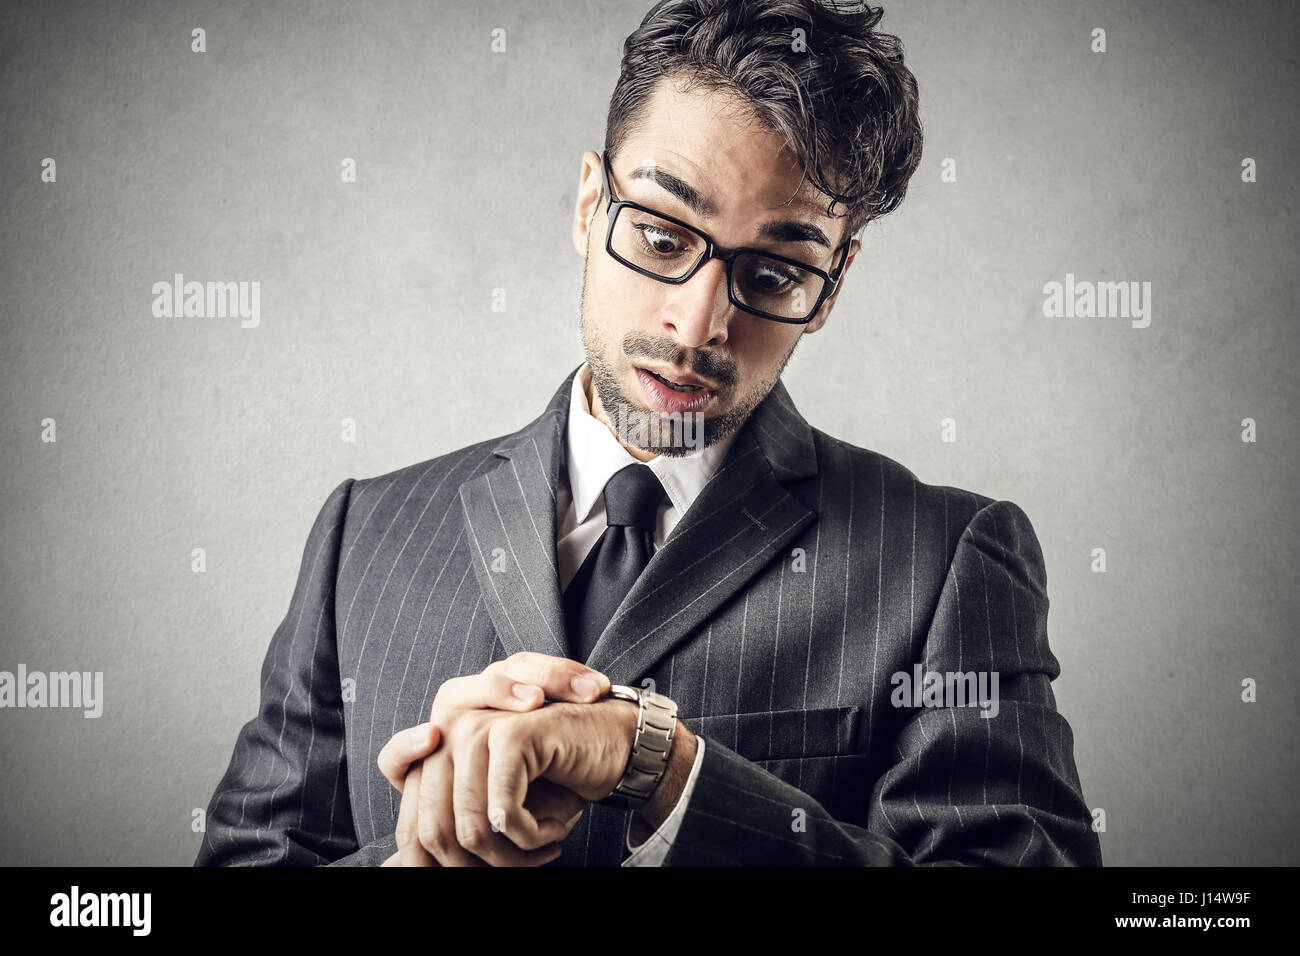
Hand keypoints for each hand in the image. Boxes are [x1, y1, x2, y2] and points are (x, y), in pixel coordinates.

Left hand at [377, 652, 614, 865]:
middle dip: (480, 867)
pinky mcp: (511, 732)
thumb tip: (397, 871)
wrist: (613, 744)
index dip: (425, 864)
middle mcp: (446, 733)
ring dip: (514, 857)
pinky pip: (503, 812)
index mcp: (434, 750)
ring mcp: (476, 727)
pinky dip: (532, 837)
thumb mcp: (495, 811)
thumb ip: (452, 831)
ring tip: (546, 850)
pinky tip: (556, 830)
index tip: (460, 874)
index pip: (409, 826)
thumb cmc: (555, 779)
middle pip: (433, 832)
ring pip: (470, 827)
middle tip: (524, 868)